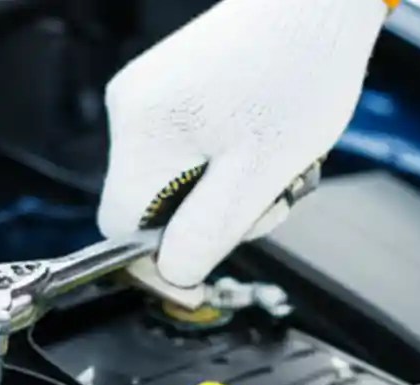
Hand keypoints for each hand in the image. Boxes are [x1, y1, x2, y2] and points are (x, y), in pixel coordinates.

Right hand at [97, 0, 385, 286]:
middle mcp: (128, 111)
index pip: (120, 230)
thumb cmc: (299, 73)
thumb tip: (172, 277)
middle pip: (148, 203)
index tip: (204, 266)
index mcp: (142, 136)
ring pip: (169, 176)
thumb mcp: (258, 175)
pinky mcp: (167, 83)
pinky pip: (181, 146)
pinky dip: (221, 156)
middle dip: (205, 216)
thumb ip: (206, 234)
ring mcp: (145, 92)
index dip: (160, 259)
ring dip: (221, 187)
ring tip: (272, 161)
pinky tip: (260, 137)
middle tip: (264, 199)